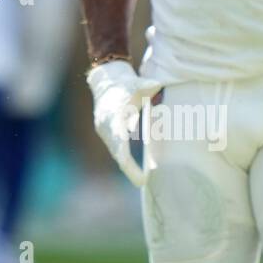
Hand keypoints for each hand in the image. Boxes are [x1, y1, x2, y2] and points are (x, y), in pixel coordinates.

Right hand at [86, 59, 162, 187]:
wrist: (106, 79)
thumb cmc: (126, 83)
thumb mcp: (137, 83)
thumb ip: (148, 86)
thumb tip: (158, 85)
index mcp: (114, 116)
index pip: (119, 143)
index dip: (128, 160)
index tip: (138, 170)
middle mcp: (106, 125)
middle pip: (116, 152)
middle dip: (128, 169)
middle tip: (142, 183)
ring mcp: (104, 128)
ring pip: (115, 151)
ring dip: (126, 165)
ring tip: (139, 180)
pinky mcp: (105, 130)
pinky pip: (115, 147)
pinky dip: (123, 158)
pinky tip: (133, 169)